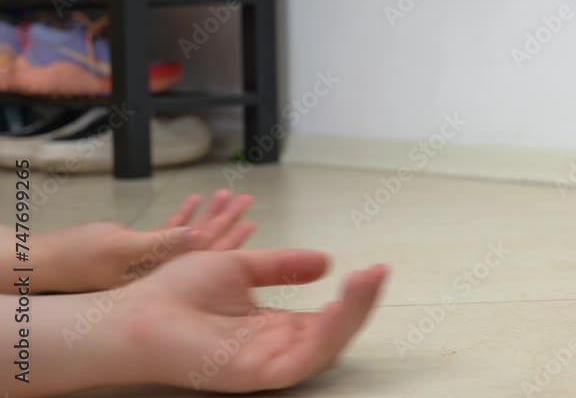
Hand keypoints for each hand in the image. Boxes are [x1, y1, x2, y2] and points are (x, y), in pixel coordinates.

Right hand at [30, 190, 256, 293]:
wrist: (48, 262)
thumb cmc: (83, 257)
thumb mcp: (125, 247)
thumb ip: (164, 242)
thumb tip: (202, 235)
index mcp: (165, 274)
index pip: (208, 254)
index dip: (232, 236)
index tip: (250, 217)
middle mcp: (164, 271)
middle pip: (205, 243)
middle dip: (226, 220)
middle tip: (246, 199)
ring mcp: (152, 262)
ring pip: (189, 236)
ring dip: (208, 215)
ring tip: (226, 195)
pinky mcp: (138, 251)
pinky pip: (167, 233)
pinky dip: (181, 216)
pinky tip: (195, 200)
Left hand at [123, 250, 388, 392]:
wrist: (136, 312)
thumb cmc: (175, 294)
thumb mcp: (240, 267)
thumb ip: (282, 266)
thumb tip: (324, 261)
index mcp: (272, 328)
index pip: (326, 317)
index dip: (353, 296)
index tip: (373, 268)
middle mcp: (274, 348)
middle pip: (334, 333)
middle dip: (361, 303)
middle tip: (379, 272)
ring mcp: (266, 364)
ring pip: (325, 347)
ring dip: (352, 315)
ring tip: (366, 282)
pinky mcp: (254, 374)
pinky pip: (302, 359)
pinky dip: (327, 334)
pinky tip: (339, 304)